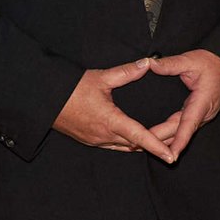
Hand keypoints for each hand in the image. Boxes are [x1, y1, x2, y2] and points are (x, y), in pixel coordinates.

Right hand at [52, 57, 172, 159]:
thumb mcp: (100, 78)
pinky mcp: (89, 140)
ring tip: (161, 144)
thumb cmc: (70, 89)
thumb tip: (148, 63)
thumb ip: (126, 72)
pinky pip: (114, 147)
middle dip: (156, 145)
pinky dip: (128, 144)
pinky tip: (136, 141)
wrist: (43, 100)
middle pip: (135, 145)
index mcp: (109, 121)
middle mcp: (103, 135)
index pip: (139, 137)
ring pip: (125, 147)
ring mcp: (95, 140)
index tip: (171, 156)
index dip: (157, 146)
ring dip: (142, 146)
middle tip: (175, 144)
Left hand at [146, 49, 219, 158]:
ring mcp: (201, 117)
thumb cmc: (215, 65)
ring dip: (164, 141)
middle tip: (137, 146)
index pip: (189, 124)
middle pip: (179, 132)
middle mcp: (203, 114)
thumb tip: (150, 64)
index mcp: (202, 102)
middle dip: (160, 142)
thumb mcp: (193, 60)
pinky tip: (156, 138)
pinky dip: (169, 135)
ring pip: (180, 133)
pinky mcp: (197, 116)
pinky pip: (182, 129)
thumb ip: (171, 64)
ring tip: (142, 146)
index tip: (171, 155)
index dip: (180, 140)